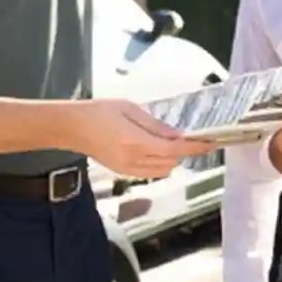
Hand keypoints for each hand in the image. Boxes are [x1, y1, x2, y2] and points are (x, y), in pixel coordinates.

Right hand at [71, 99, 214, 178]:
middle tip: (192, 138)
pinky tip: (158, 150)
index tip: (209, 143)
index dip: (193, 148)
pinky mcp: (123, 172)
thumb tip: (177, 134)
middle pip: (171, 163)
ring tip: (174, 143)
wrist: (73, 127)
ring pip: (162, 170)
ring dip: (172, 159)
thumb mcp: (129, 109)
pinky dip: (160, 164)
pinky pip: (150, 172)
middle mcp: (133, 159)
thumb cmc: (99, 112)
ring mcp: (127, 169)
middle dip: (184, 152)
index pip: (173, 150)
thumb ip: (154, 124)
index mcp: (135, 141)